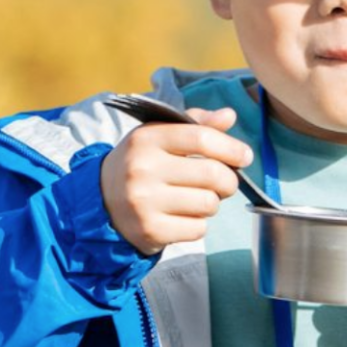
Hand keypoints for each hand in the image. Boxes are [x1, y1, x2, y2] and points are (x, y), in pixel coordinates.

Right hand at [100, 107, 253, 255]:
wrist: (102, 202)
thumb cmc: (141, 164)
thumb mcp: (159, 136)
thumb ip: (195, 124)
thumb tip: (229, 115)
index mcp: (146, 139)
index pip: (201, 138)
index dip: (230, 148)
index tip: (244, 156)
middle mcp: (142, 169)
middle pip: (212, 174)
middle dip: (228, 180)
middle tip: (224, 183)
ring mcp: (145, 202)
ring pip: (208, 204)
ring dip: (211, 203)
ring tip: (196, 199)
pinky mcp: (150, 230)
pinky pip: (197, 229)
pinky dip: (197, 224)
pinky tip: (181, 217)